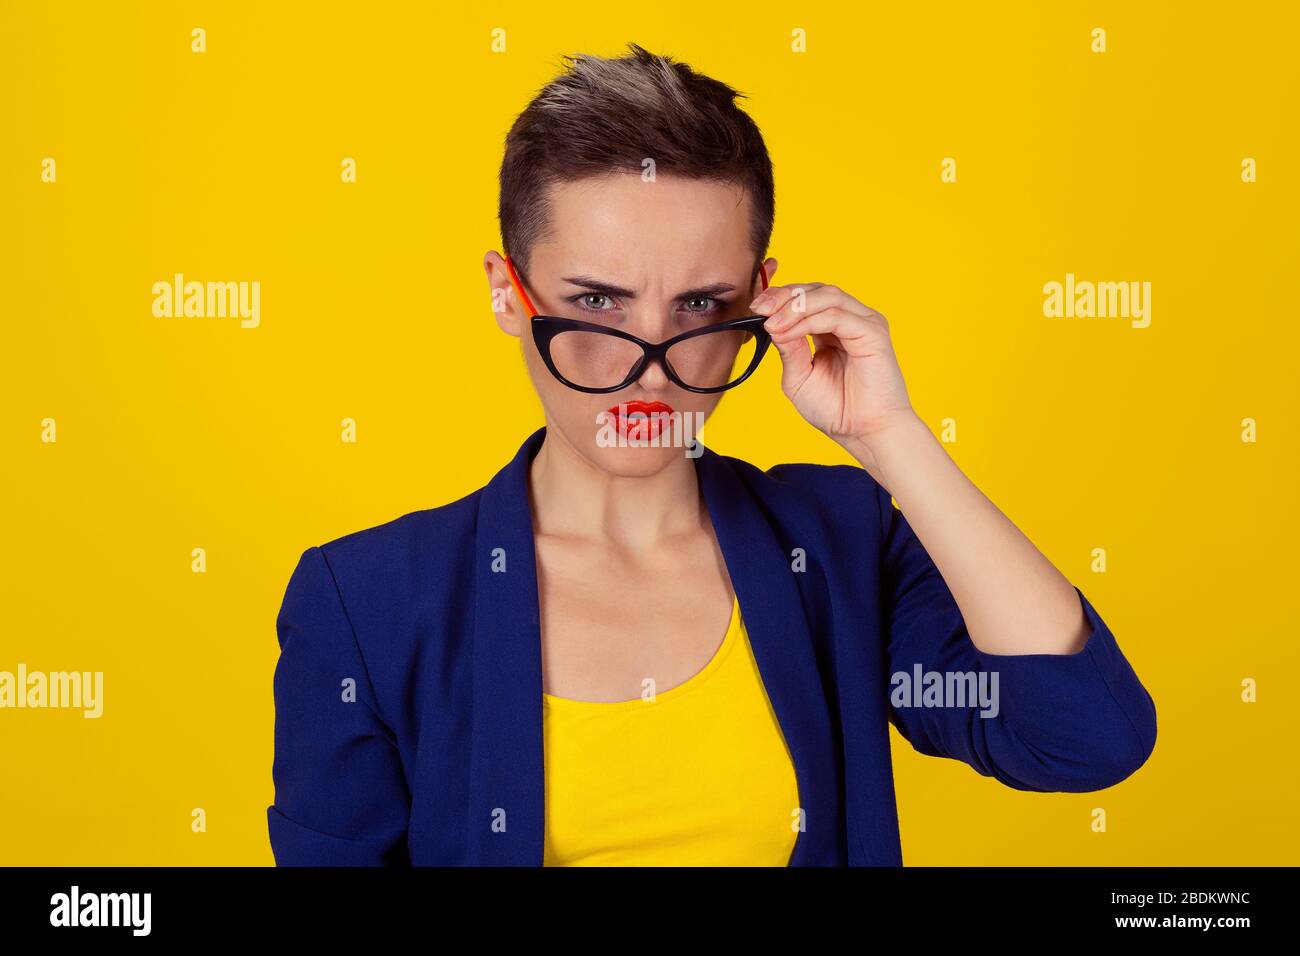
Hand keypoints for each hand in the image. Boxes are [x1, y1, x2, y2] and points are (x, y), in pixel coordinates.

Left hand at [751, 282, 917, 463]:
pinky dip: (808, 321)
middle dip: (784, 296)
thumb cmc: (837, 409)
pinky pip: (836, 316)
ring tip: (772, 323)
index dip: (780, 297)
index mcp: (833, 328)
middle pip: (816, 290)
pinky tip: (788, 332)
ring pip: (827, 296)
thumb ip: (788, 349)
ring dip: (794, 307)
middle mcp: (850, 320)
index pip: (806, 298)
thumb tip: (772, 323)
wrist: (864, 433)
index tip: (755, 307)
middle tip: (761, 309)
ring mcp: (864, 323)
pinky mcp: (873, 332)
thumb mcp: (799, 377)